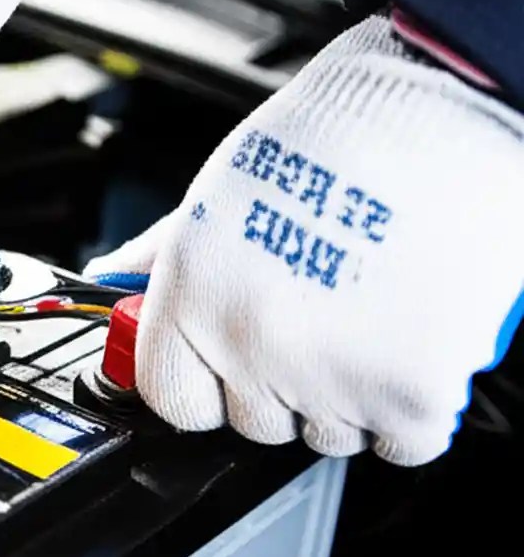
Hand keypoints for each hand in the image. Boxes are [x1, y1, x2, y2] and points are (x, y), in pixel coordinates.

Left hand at [83, 16, 523, 465]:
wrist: (448, 114)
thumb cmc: (335, 138)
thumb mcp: (218, 191)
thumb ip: (159, 255)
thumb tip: (109, 279)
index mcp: (191, 298)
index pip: (171, 398)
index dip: (201, 383)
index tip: (224, 366)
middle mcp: (250, 346)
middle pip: (252, 421)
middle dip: (279, 383)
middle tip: (317, 314)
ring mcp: (329, 380)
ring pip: (326, 434)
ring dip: (345, 395)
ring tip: (368, 311)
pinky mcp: (409, 398)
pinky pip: (400, 442)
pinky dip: (409, 408)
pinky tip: (409, 338)